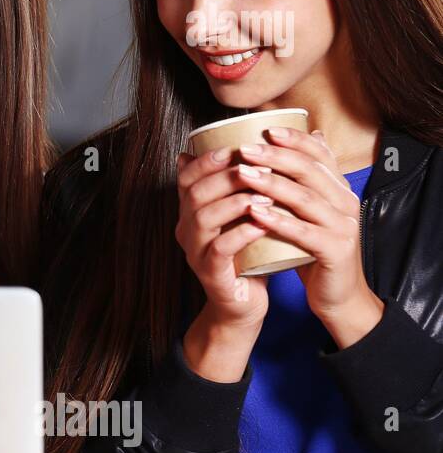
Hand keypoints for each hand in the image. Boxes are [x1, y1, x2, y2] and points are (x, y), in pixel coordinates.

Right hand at [175, 146, 273, 328]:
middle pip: (195, 193)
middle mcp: (187, 230)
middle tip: (258, 166)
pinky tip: (263, 224)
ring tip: (266, 195)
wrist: (243, 305)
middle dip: (226, 176)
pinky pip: (220, 249)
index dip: (207, 160)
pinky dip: (241, 234)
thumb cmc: (248, 257)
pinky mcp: (210, 274)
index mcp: (191, 213)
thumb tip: (254, 149)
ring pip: (203, 218)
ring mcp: (195, 252)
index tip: (235, 146)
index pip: (187, 177)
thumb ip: (243, 188)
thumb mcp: (243, 218)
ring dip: (235, 202)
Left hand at [236, 127, 382, 345]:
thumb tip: (271, 148)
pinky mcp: (337, 250)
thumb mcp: (304, 212)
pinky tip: (256, 213)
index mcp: (338, 188)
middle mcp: (346, 202)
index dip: (294, 140)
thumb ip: (294, 183)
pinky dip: (280, 222)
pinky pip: (306, 232)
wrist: (336, 294)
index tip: (266, 129)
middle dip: (276, 157)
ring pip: (305, 198)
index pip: (319, 154)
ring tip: (243, 174)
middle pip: (310, 171)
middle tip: (245, 149)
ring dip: (272, 184)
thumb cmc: (312, 249)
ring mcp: (344, 226)